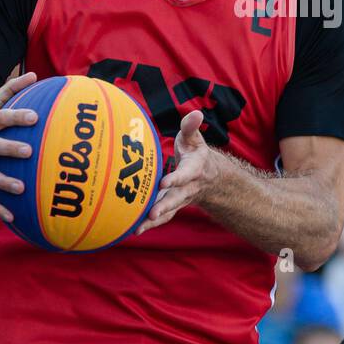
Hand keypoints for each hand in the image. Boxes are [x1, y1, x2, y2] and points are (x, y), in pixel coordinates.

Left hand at [136, 109, 218, 233]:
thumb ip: (191, 127)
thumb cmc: (194, 153)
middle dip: (165, 206)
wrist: (208, 177)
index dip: (175, 179)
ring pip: (170, 211)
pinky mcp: (173, 206)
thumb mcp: (194, 138)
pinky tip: (135, 230)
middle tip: (152, 213)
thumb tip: (196, 113)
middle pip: (177, 198)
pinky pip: (163, 217)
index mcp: (194, 169)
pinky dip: (151, 224)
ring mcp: (181, 199)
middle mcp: (188, 187)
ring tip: (139, 228)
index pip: (185, 175)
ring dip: (156, 220)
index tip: (163, 183)